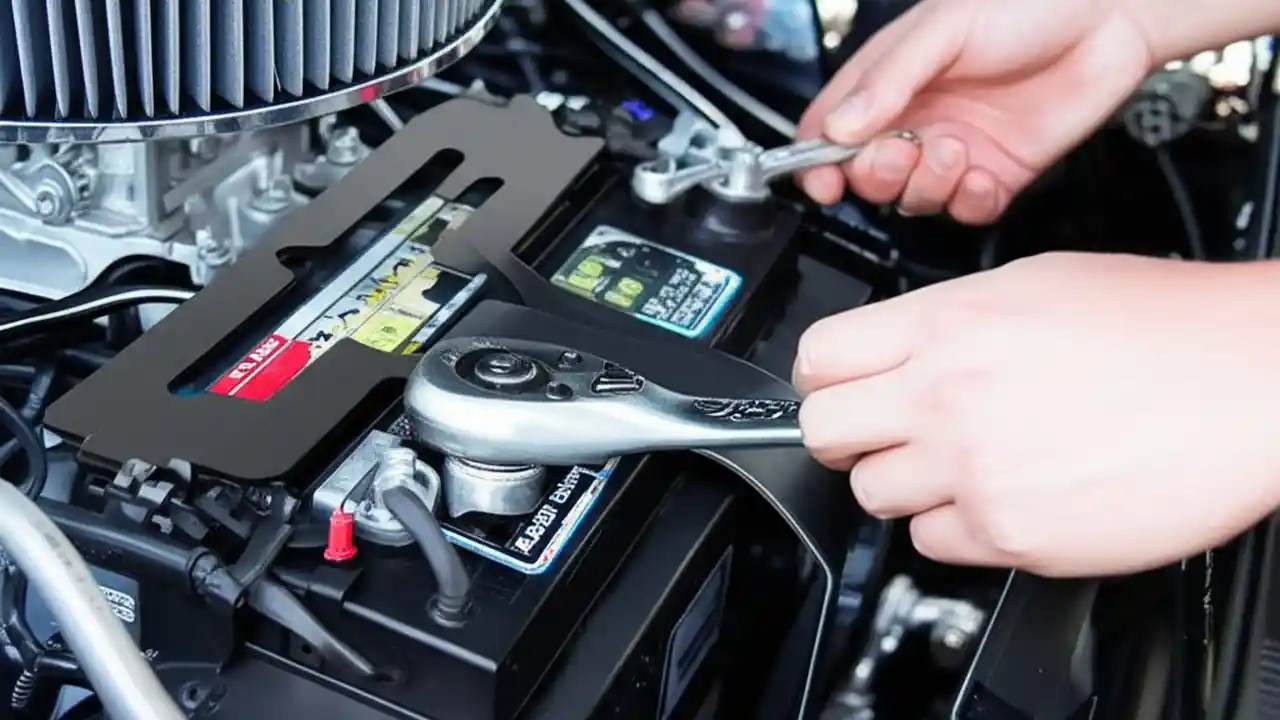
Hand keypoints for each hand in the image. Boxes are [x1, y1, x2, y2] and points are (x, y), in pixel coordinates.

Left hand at [793, 253, 1279, 576]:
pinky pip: (933, 542)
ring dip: (903, 482)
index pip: (818, 357)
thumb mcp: (1033, 282)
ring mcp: (974, 469)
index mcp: (948, 324)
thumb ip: (944, 321)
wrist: (1250, 380)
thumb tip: (894, 350)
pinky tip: (1000, 494)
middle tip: (882, 429)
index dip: (820, 376)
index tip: (834, 386)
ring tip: (961, 461)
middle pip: (822, 432)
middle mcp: (947, 395)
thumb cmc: (1164, 326)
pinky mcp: (1010, 533)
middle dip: (844, 433)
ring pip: (872, 494)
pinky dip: (955, 526)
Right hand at [796, 0, 1155, 223]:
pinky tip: (983, 174)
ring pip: (913, 198)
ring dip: (925, 186)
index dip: (817, 159)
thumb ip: (888, 80)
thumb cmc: (1028, 2)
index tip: (823, 177)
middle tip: (902, 150)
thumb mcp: (944, 29)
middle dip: (876, 174)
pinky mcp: (998, 173)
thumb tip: (838, 128)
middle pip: (867, 173)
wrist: (1112, 15)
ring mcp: (957, 149)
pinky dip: (967, 202)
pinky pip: (965, 211)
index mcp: (891, 80)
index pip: (830, 130)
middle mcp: (919, 118)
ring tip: (956, 150)